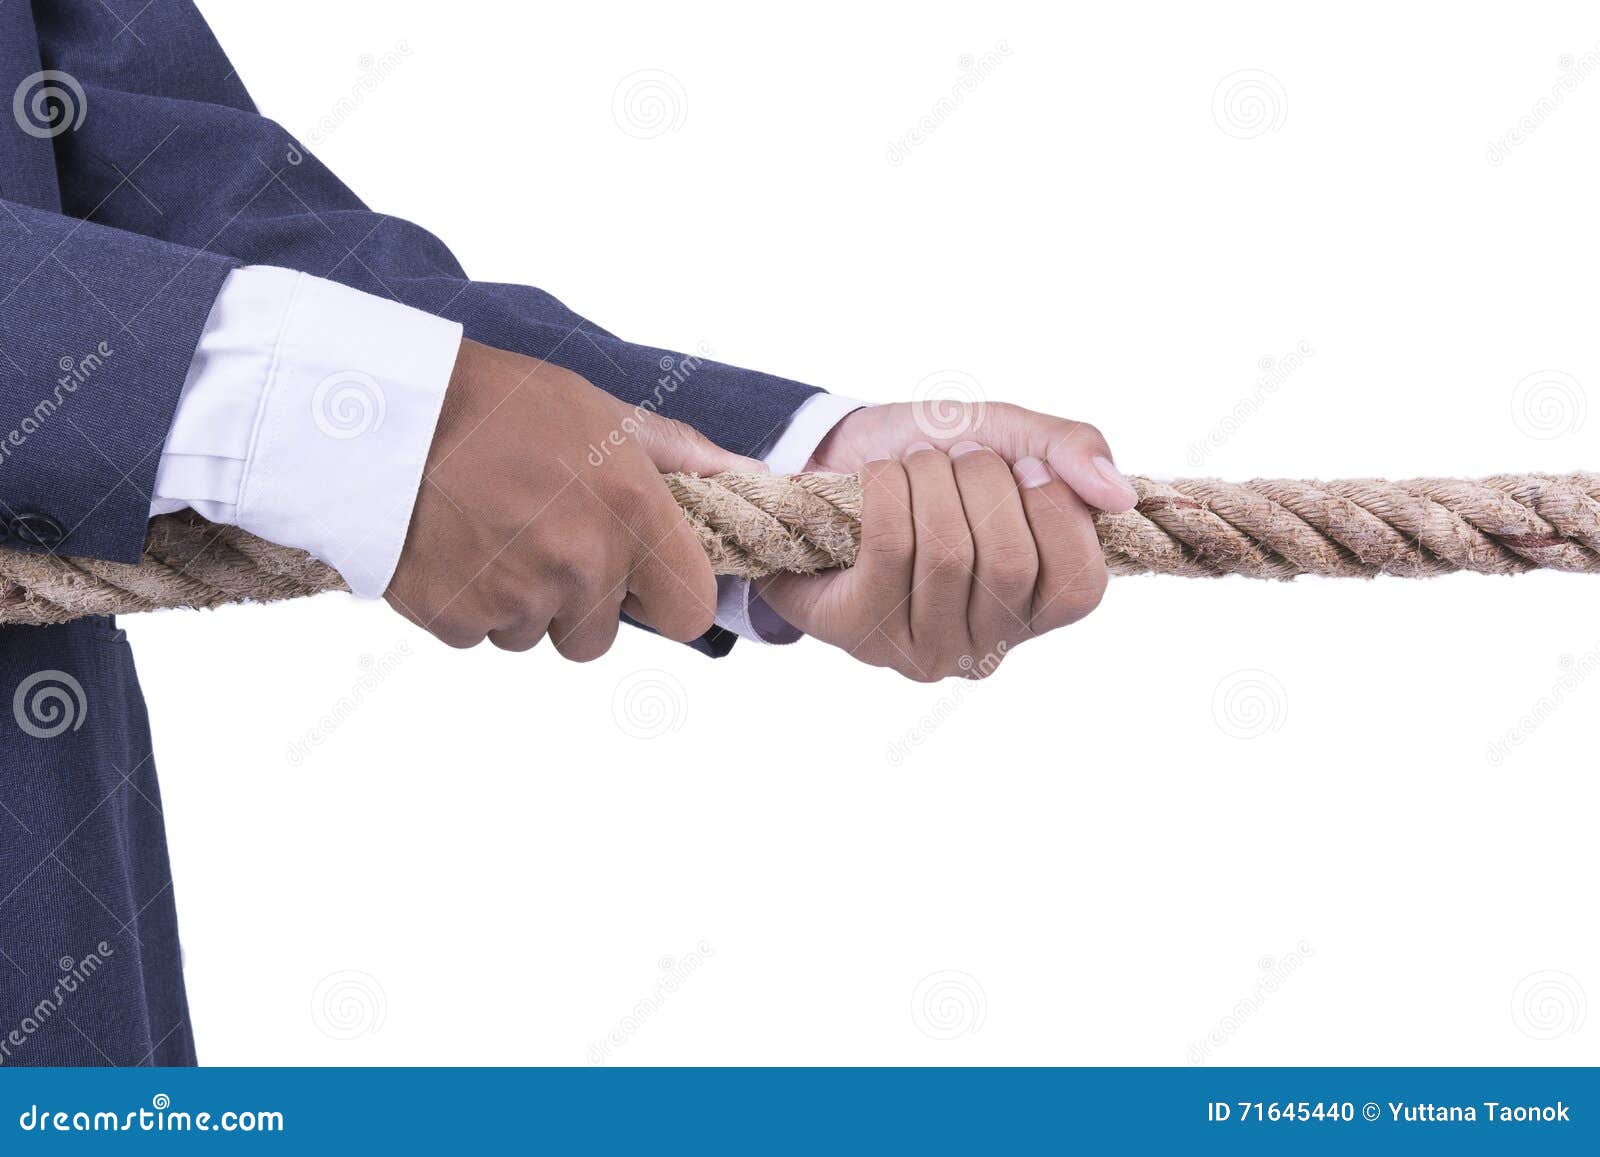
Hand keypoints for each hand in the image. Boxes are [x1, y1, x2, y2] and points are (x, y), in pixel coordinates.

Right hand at [386, 338, 762, 655]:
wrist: (385, 412)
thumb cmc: (501, 404)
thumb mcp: (602, 412)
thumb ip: (681, 455)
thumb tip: (749, 472)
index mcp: (631, 513)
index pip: (689, 612)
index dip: (665, 599)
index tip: (639, 577)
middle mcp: (582, 563)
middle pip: (599, 637)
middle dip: (576, 603)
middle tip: (540, 540)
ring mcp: (517, 596)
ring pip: (532, 636)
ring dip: (518, 603)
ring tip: (489, 533)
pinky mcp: (455, 616)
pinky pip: (476, 636)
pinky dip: (465, 605)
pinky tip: (453, 549)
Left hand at [758, 403, 1132, 680]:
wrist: (834, 461)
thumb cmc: (932, 459)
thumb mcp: (1009, 436)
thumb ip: (1072, 452)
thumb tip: (1117, 495)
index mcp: (1034, 610)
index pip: (1078, 586)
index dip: (1053, 510)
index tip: (1022, 465)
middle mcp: (984, 646)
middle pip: (1007, 564)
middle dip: (982, 481)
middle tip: (959, 454)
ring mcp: (921, 650)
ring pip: (946, 554)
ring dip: (931, 477)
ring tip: (917, 462)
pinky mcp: (859, 632)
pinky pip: (889, 545)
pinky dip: (887, 486)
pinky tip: (879, 476)